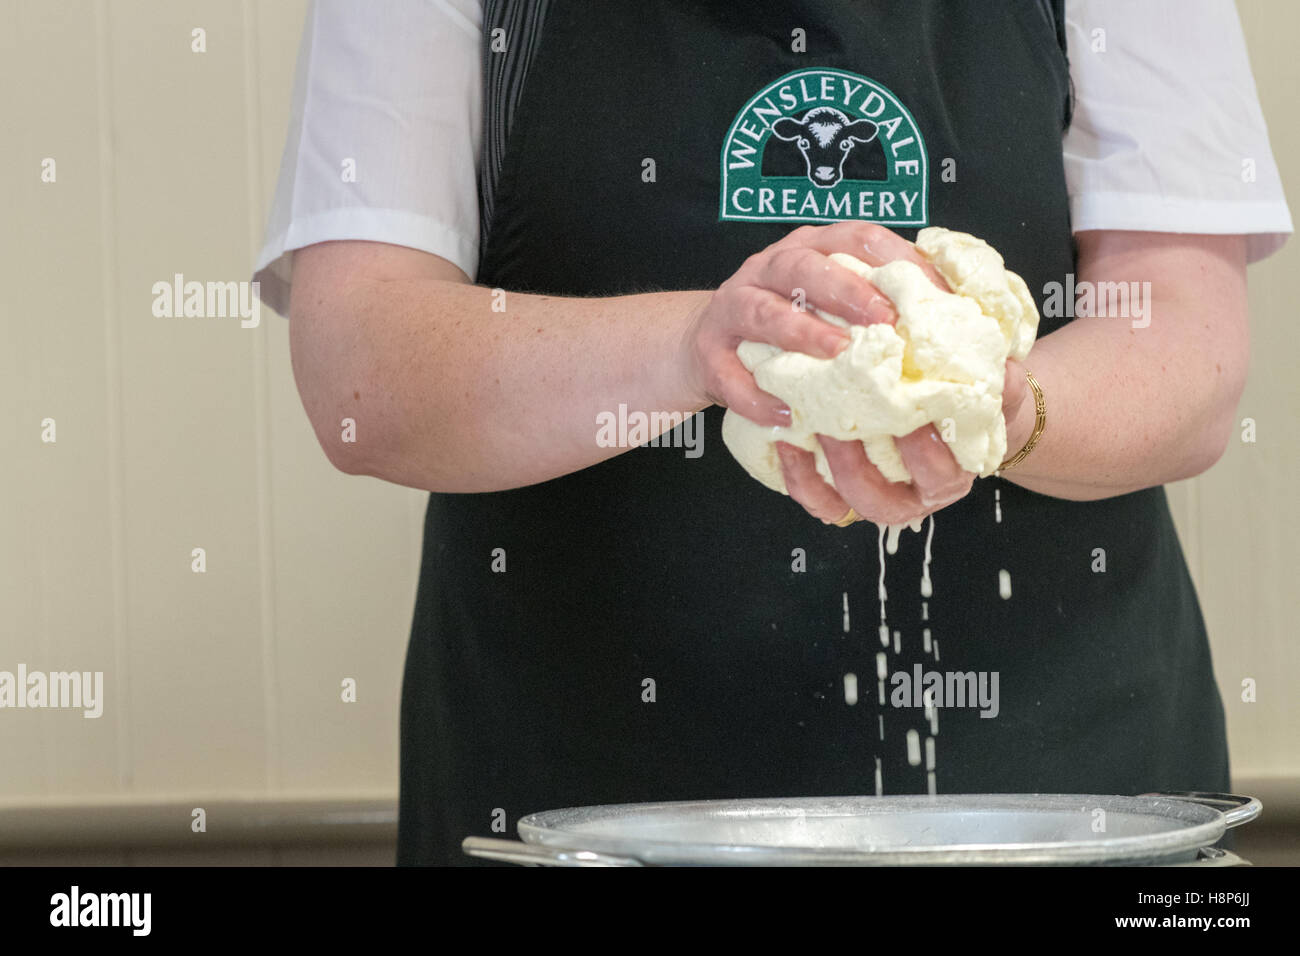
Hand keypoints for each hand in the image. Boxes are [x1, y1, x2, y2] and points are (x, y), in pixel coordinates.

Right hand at [678, 221, 947, 426]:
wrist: (707, 345)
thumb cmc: (790, 326)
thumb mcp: (833, 305)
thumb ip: (879, 307)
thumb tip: (960, 324)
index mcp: (811, 248)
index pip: (858, 238)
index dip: (898, 259)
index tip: (938, 294)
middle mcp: (770, 267)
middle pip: (805, 265)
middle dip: (847, 290)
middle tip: (885, 319)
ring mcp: (734, 305)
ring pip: (762, 309)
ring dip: (801, 331)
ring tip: (836, 355)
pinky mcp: (708, 350)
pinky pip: (727, 371)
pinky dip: (754, 394)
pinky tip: (785, 412)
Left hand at [778, 357, 1030, 524]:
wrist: (947, 408)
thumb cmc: (967, 398)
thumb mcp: (996, 389)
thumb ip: (1002, 384)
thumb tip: (999, 372)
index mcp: (950, 478)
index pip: (938, 477)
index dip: (922, 454)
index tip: (909, 420)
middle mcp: (910, 498)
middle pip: (881, 501)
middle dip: (859, 465)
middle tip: (843, 425)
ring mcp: (871, 496)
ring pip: (843, 501)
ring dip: (824, 468)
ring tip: (810, 425)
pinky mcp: (838, 490)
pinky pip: (815, 497)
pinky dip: (797, 474)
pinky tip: (787, 437)